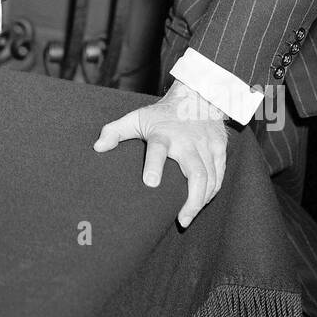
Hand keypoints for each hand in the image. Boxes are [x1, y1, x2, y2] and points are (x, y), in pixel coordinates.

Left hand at [93, 80, 228, 228]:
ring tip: (187, 216)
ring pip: (210, 178)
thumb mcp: (137, 118)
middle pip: (195, 172)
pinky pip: (218, 175)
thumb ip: (115, 131)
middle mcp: (187, 140)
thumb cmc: (161, 114)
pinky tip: (201, 203)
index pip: (158, 149)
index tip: (150, 183)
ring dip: (201, 200)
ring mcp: (205, 145)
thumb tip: (97, 148)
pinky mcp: (219, 148)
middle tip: (180, 218)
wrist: (195, 97)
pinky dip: (212, 191)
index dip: (154, 165)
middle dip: (191, 198)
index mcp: (163, 133)